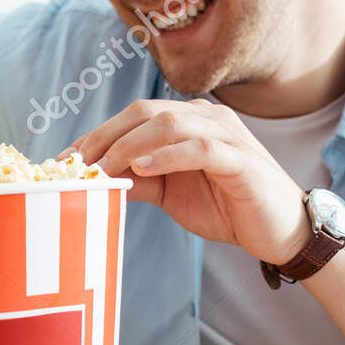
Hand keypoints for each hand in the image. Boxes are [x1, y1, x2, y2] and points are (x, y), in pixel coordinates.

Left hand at [64, 98, 308, 265]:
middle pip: (146, 112)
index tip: (65, 159)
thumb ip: (138, 179)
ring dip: (129, 145)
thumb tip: (94, 178)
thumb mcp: (172, 193)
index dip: (97, 134)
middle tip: (76, 164)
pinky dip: (168, 155)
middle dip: (105, 136)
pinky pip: (201, 148)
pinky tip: (142, 168)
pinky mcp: (242, 161)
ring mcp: (228, 135)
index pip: (135, 116)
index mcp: (191, 120)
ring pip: (170, 123)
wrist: (279, 232)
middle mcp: (208, 118)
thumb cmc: (228, 206)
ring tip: (102, 169)